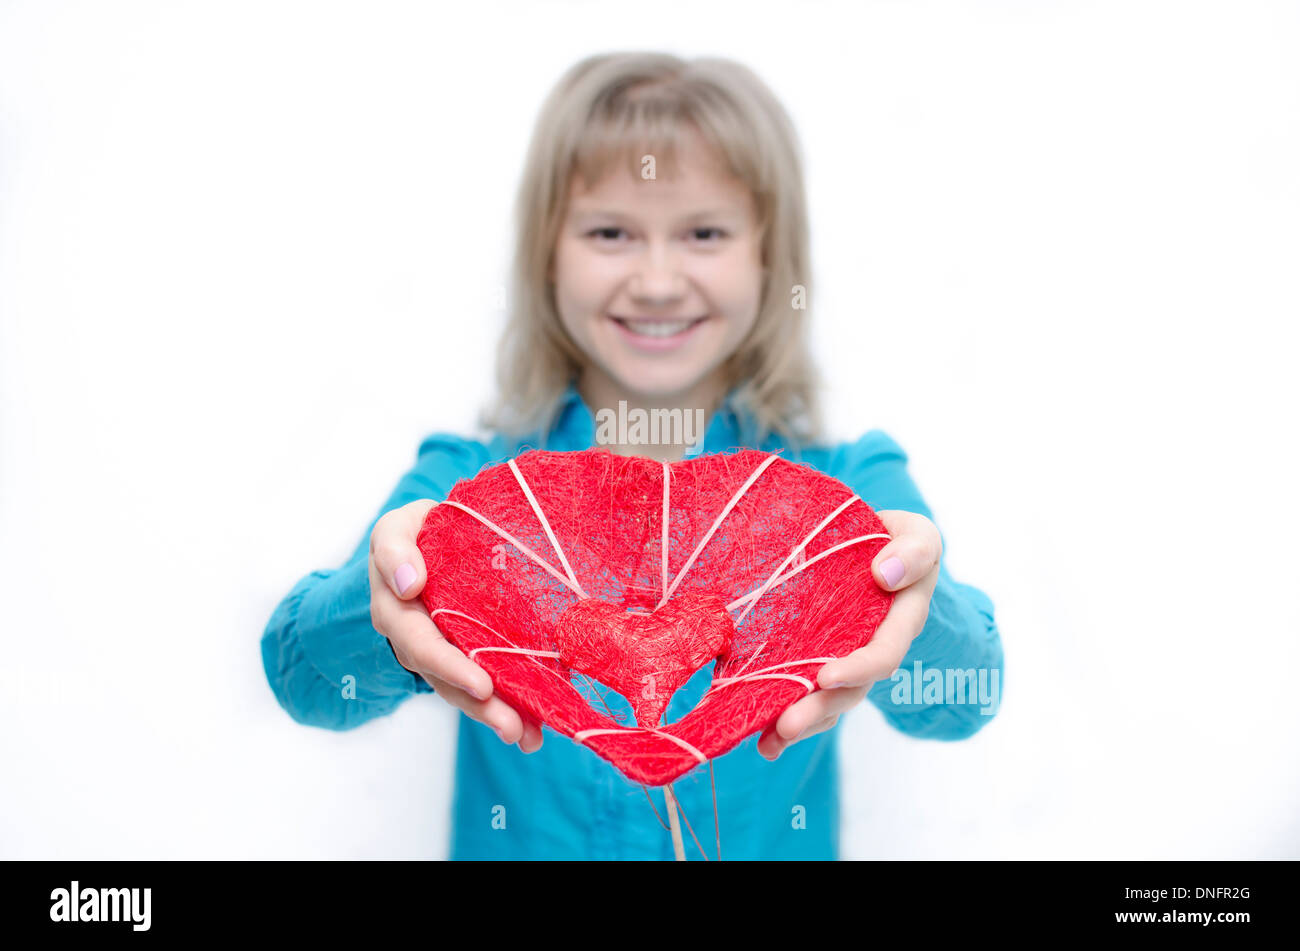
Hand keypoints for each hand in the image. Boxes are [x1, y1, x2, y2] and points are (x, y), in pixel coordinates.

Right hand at [368, 499, 543, 752]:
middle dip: (481, 707)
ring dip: (497, 715)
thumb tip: (409, 584)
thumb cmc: (415, 535)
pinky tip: (538, 725)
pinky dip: (512, 704)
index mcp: (398, 612)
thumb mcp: (395, 530)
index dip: (451, 668)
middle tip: (514, 728)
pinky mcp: (469, 658)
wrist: (429, 542)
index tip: (482, 686)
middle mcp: (418, 642)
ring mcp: (444, 654)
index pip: (422, 646)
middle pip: (449, 681)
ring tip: (529, 737)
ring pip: (467, 692)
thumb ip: (395, 551)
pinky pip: (486, 685)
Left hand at [757, 509, 940, 759]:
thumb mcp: (919, 536)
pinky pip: (806, 691)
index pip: (883, 653)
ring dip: (799, 723)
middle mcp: (872, 649)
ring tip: (768, 743)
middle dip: (818, 710)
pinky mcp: (818, 659)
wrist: (874, 545)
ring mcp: (844, 658)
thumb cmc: (899, 540)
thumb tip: (886, 574)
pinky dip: (782, 713)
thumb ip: (915, 552)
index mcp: (900, 621)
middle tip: (787, 726)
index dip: (858, 668)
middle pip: (849, 690)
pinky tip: (762, 739)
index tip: (827, 676)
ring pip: (826, 699)